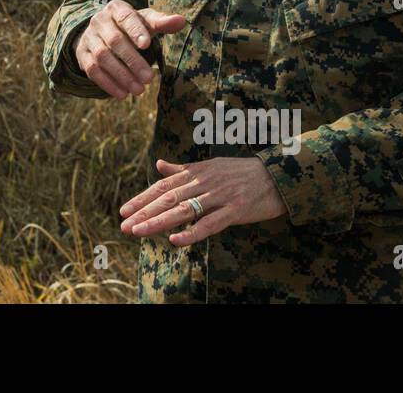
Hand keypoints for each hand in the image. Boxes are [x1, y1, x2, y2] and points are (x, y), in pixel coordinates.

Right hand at [74, 0, 185, 98]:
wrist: (101, 31)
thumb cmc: (130, 26)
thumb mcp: (145, 21)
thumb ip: (162, 22)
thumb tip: (181, 21)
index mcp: (116, 8)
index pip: (125, 17)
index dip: (136, 31)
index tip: (147, 45)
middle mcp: (99, 21)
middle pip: (115, 41)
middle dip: (132, 61)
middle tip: (149, 78)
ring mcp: (88, 38)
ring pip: (103, 57)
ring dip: (121, 75)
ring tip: (139, 90)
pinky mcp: (82, 55)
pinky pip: (92, 70)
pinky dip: (108, 84)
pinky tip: (123, 94)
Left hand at [118, 157, 287, 245]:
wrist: (278, 176)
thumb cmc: (242, 172)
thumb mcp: (211, 166)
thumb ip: (183, 169)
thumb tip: (159, 164)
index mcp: (197, 172)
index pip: (163, 186)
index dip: (143, 198)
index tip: (124, 210)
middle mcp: (204, 182)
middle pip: (168, 198)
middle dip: (144, 212)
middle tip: (124, 225)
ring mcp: (219, 196)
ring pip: (184, 210)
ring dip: (159, 222)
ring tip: (139, 232)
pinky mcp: (235, 210)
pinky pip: (210, 223)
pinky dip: (192, 231)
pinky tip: (175, 239)